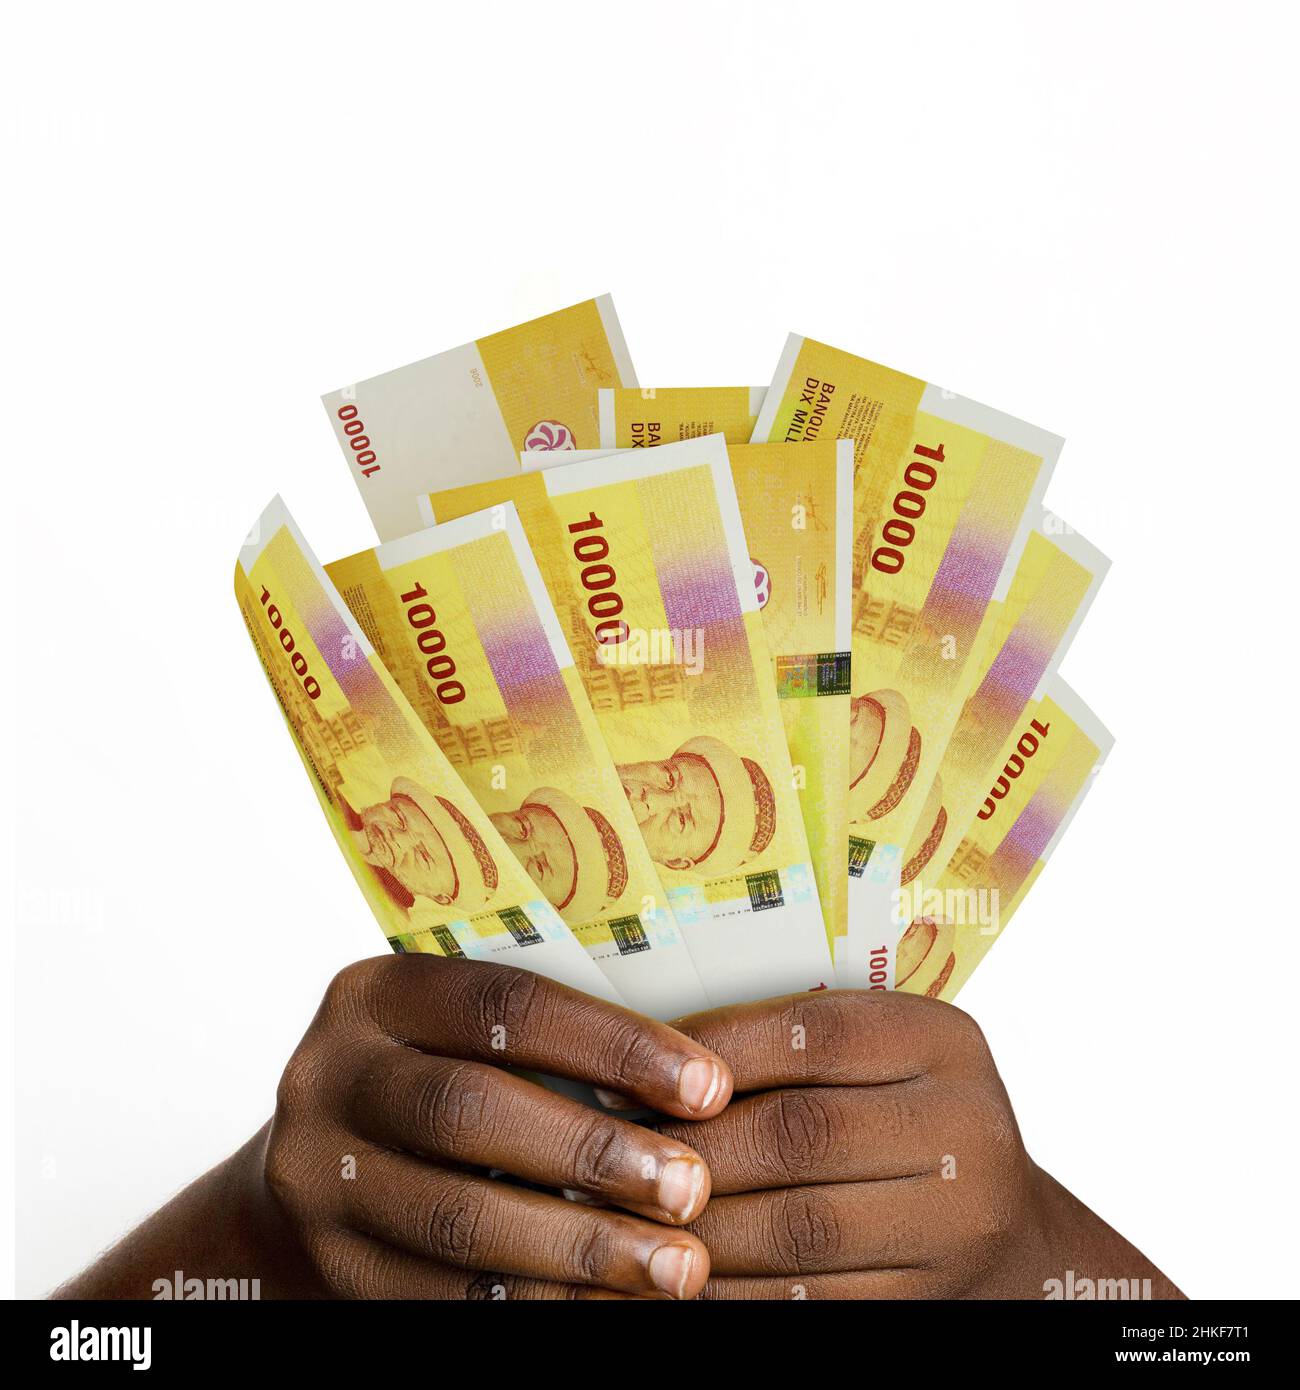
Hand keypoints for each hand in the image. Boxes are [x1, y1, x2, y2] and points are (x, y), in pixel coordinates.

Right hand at [58, 955, 732, 1299]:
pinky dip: (542, 1301)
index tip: (708, 1086)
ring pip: (458, 1218)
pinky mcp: (337, 1266)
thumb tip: (699, 1075)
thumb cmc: (437, 1076)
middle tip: (693, 1188)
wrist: (324, 1165)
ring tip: (677, 1267)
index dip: (613, 1044)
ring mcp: (320, 1179)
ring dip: (581, 1247)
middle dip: (595, 1153)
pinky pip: (447, 1296)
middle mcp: (330, 1078)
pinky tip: (612, 1304)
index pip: (503, 1003)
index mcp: (376, 993)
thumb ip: (548, 1038)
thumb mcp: (463, 1031)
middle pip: (471, 1110)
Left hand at [655, 990, 1182, 1299]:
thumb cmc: (905, 1122)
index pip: (813, 1032)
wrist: (1008, 1240)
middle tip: (609, 1157)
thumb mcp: (878, 1058)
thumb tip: (648, 1057)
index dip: (709, 1053)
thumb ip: (791, 1044)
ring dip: (692, 1229)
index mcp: (943, 1044)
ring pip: (796, 1231)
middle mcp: (966, 1131)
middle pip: (799, 1134)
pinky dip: (727, 1295)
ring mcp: (956, 1229)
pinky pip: (806, 1306)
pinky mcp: (924, 1306)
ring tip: (620, 1219)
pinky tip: (671, 1278)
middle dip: (687, 1149)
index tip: (628, 1075)